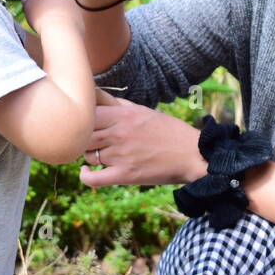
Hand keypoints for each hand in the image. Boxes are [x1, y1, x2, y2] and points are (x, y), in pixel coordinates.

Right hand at [20, 0, 83, 35]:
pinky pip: (67, 18)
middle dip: (45, 6)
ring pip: (60, 8)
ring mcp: (72, 5)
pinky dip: (62, 22)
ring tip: (48, 24)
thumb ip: (26, 0)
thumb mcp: (28, 7)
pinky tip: (58, 29)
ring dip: (54, 14)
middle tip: (38, 17)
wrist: (61, 30)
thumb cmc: (41, 17)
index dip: (32, 0)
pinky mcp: (78, 16)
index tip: (30, 9)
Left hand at [79, 96, 208, 186]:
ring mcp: (121, 155)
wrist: (192, 155)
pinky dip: (85, 176)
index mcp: (124, 114)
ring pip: (87, 155)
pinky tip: (86, 172)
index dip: (83, 119)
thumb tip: (95, 95)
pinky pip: (93, 179)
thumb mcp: (143, 111)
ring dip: (88, 155)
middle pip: (83, 134)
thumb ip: (118, 104)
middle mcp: (119, 133)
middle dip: (83, 138)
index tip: (85, 124)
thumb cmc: (168, 131)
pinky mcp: (125, 175)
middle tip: (89, 141)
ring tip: (97, 154)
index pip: (87, 113)